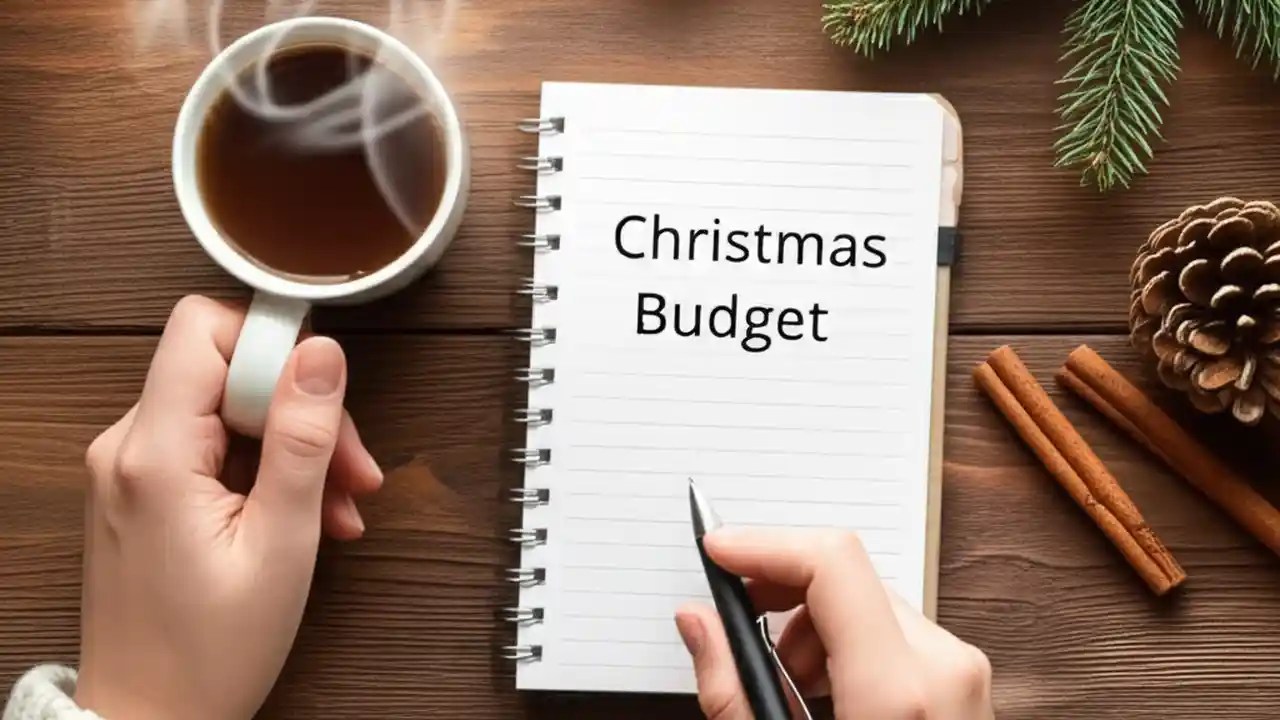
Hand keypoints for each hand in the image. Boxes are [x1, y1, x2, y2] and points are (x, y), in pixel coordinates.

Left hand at [74, 295, 382, 719]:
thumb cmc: (208, 654)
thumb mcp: (282, 543)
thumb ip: (303, 439)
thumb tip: (321, 353)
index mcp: (154, 453)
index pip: (202, 328)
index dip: (272, 344)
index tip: (322, 392)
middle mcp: (127, 448)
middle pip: (225, 371)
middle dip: (299, 410)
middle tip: (350, 471)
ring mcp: (130, 470)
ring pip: (226, 411)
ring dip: (291, 448)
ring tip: (336, 508)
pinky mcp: (142, 490)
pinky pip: (211, 447)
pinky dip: (263, 471)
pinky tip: (303, 516)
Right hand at [676, 528, 992, 718]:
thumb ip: (730, 689)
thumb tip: (698, 624)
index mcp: (899, 690)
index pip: (832, 562)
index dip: (764, 544)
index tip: (717, 551)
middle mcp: (944, 668)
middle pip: (845, 577)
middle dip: (780, 594)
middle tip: (738, 630)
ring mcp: (962, 674)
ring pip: (867, 601)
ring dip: (811, 626)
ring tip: (785, 688)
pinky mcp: (963, 684)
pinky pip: (893, 631)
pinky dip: (845, 645)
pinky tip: (821, 697)